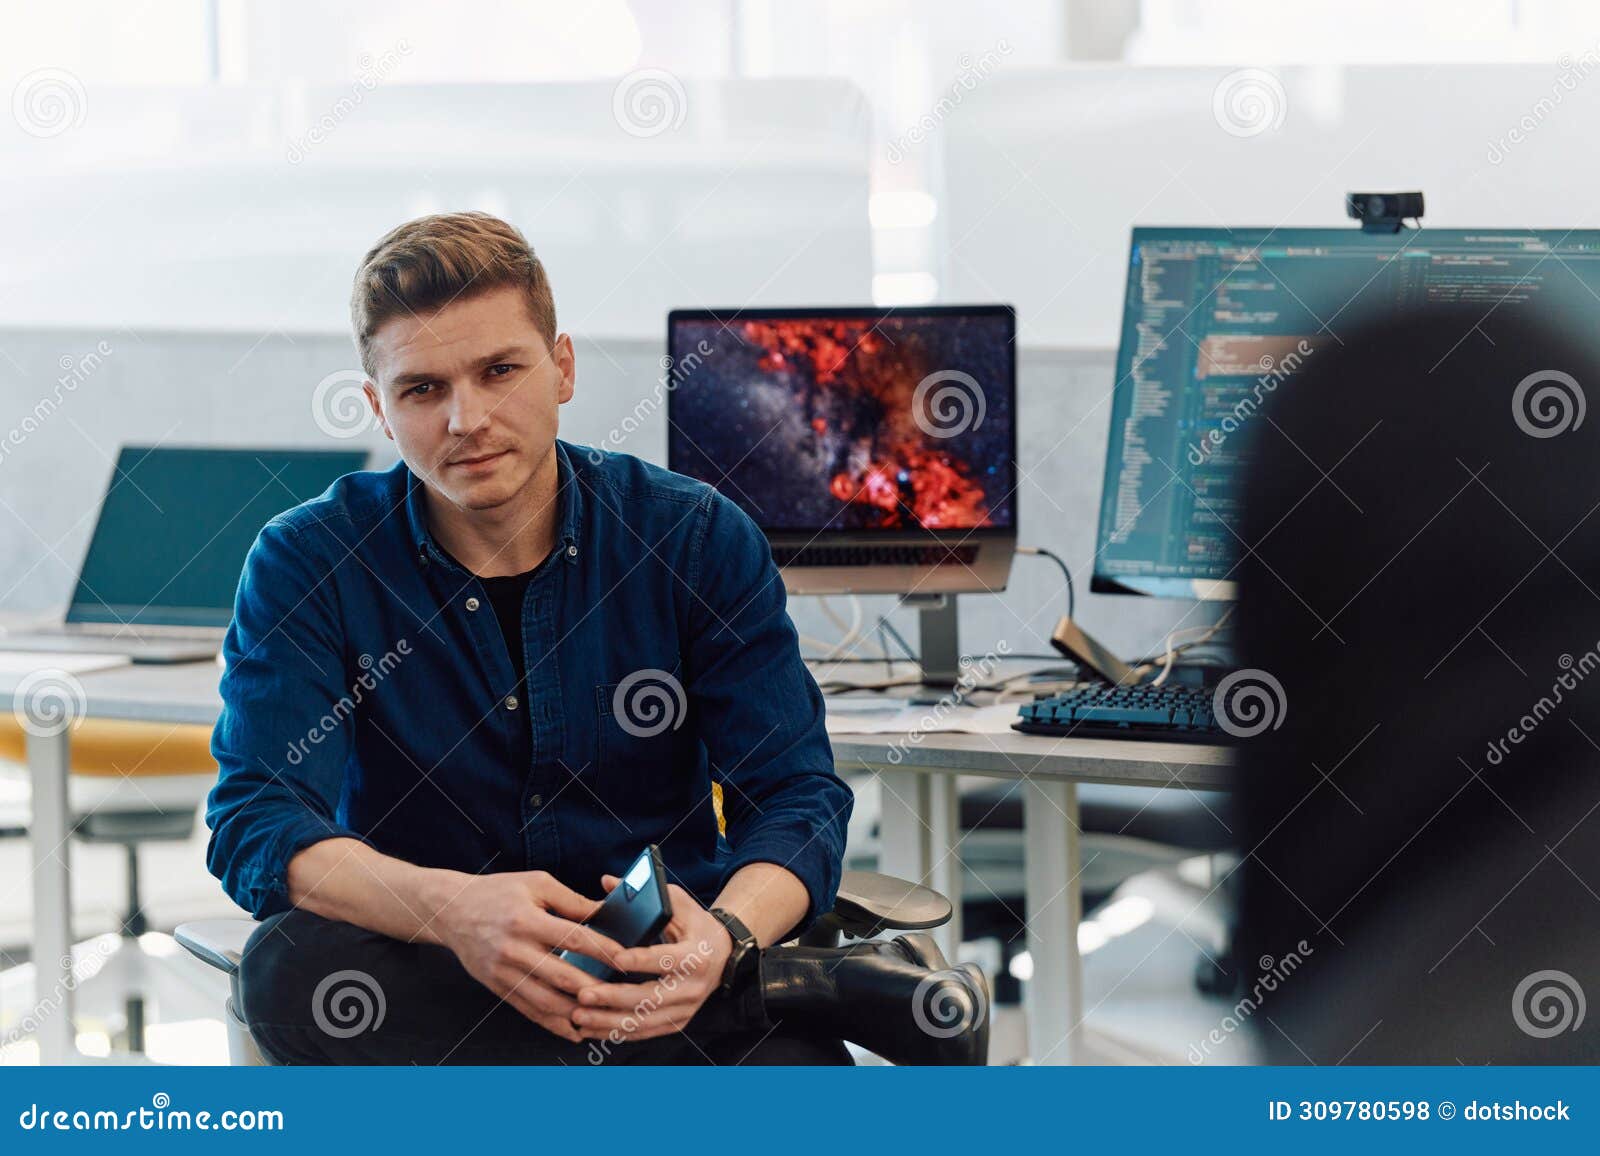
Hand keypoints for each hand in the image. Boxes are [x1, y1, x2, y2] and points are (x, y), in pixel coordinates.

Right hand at [435, 869, 625, 1043]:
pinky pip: (529, 1010)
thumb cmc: (498, 892)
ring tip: (603, 1015)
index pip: (573, 937)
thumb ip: (571, 900)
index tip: (625, 959)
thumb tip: (605, 913)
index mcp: (526, 920)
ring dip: (577, 1013)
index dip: (602, 950)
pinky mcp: (497, 987)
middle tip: (622, 993)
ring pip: (546, 1001)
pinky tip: (574, 1030)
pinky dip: (553, 1024)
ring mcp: (503, 973)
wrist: (450, 910)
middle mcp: (513, 950)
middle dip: (595, 988)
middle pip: (562, 976)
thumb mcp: (536, 884)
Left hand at [570, 880, 732, 1042]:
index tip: (615, 959)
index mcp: (696, 956)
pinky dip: (615, 1033)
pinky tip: (590, 1029)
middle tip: (583, 993)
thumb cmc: (695, 925)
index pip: (666, 959)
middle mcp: (692, 987)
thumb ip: (645, 891)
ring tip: (578, 1015)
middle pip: (650, 998)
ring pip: (643, 1022)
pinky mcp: (676, 1023)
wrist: (723, 954)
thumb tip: (606, 881)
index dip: (641, 961)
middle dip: (613, 998)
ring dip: (608, 1021)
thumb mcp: (679, 903)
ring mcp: (685, 1010)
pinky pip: (643, 1033)